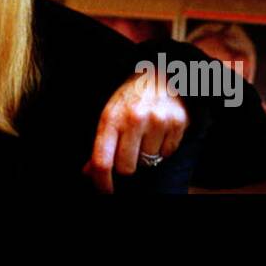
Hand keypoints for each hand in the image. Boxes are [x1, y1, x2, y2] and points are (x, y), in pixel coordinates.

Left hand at [83, 68, 188, 192]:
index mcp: (111, 118)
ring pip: (149, 162)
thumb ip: (100, 145)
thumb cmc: (129, 99)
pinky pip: (168, 154)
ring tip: (146, 133)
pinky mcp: (177, 123)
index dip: (102, 182)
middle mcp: (134, 119)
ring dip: (147, 153)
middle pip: (127, 167)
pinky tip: (160, 130)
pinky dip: (163, 148)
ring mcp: (157, 121)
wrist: (159, 74)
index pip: (102, 160)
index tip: (105, 190)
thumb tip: (89, 172)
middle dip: (127, 165)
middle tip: (129, 148)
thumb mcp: (109, 115)